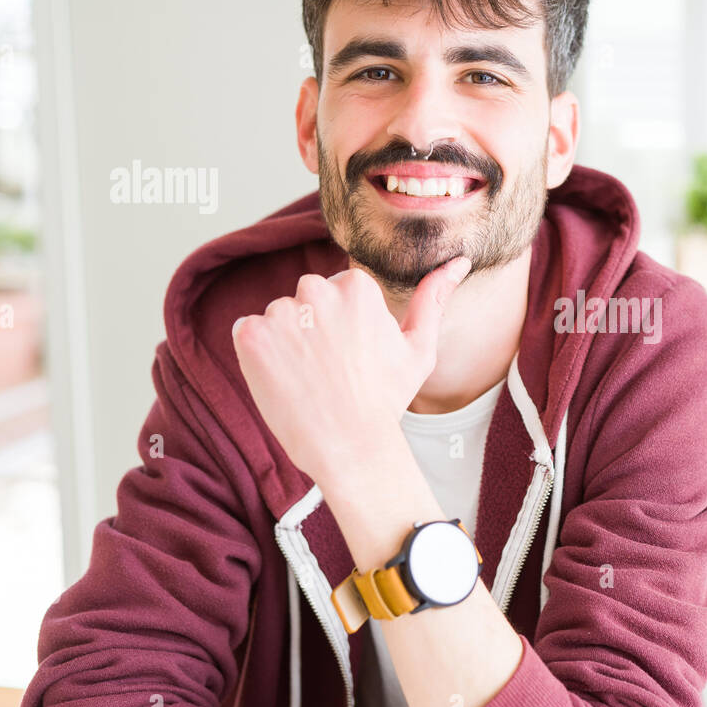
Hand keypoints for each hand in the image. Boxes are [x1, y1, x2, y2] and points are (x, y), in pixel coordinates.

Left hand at [230, 256, 470, 494]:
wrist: (349, 445)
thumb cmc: (386, 399)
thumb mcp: (419, 348)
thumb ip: (433, 299)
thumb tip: (458, 262)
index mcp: (356, 287)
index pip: (337, 293)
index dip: (344, 327)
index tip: (352, 356)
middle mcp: (316, 290)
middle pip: (307, 301)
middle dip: (314, 328)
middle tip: (330, 370)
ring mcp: (281, 313)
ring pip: (278, 318)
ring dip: (286, 342)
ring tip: (308, 379)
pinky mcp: (251, 336)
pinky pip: (247, 332)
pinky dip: (258, 355)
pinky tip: (283, 380)